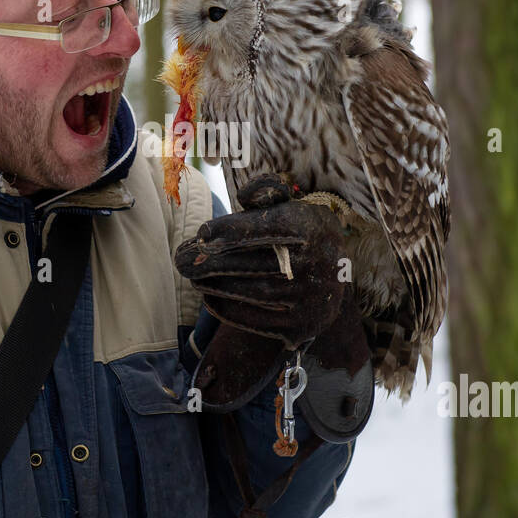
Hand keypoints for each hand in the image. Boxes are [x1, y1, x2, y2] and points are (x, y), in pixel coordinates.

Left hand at [174, 174, 347, 347]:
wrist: (336, 278)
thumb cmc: (301, 234)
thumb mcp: (293, 205)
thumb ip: (268, 191)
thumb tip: (244, 197)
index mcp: (312, 229)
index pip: (265, 228)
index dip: (229, 230)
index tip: (201, 234)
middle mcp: (314, 264)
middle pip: (252, 264)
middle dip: (211, 262)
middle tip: (181, 261)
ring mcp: (309, 299)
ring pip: (251, 294)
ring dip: (215, 286)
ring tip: (193, 278)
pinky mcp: (301, 325)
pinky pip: (257, 320)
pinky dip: (228, 309)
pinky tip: (210, 297)